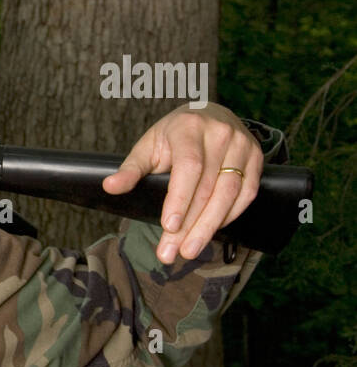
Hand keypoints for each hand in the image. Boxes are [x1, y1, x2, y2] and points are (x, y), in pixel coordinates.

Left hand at [102, 103, 263, 262]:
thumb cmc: (173, 135)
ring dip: (209, 226)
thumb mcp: (149, 146)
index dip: (180, 199)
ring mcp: (242, 145)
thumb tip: (109, 186)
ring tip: (190, 250)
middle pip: (208, 187)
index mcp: (189, 127)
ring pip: (229, 193)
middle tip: (172, 252)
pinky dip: (229, 216)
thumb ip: (131, 169)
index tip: (169, 227)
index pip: (189, 167)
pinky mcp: (256, 158)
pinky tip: (212, 231)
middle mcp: (220, 133)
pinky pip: (247, 193)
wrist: (209, 114)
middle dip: (190, 225)